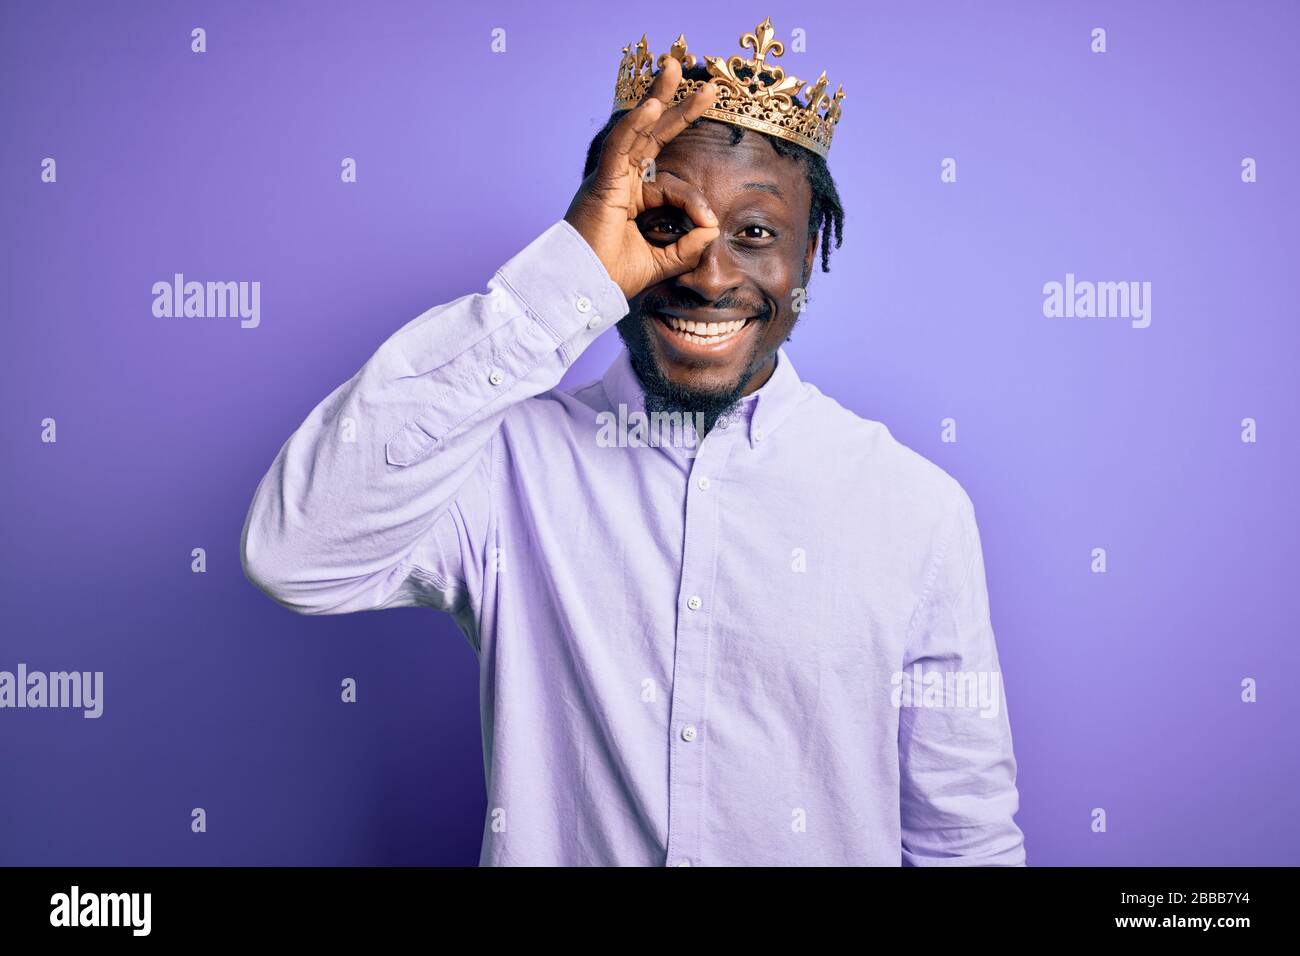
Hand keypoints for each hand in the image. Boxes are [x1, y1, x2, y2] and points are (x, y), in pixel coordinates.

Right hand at [564, 57, 719, 300]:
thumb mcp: (661, 262)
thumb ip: (687, 247)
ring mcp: (610, 179)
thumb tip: (712, 228)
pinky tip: (653, 105)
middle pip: (653, 136)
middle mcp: (620, 183)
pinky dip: (635, 125)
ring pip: (637, 130)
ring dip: (658, 98)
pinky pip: (620, 146)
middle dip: (679, 109)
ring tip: (674, 68)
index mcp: (632, 200)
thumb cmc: (610, 277)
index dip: (696, 202)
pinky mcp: (602, 183)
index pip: (673, 186)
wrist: (582, 289)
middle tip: (707, 86)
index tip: (710, 224)